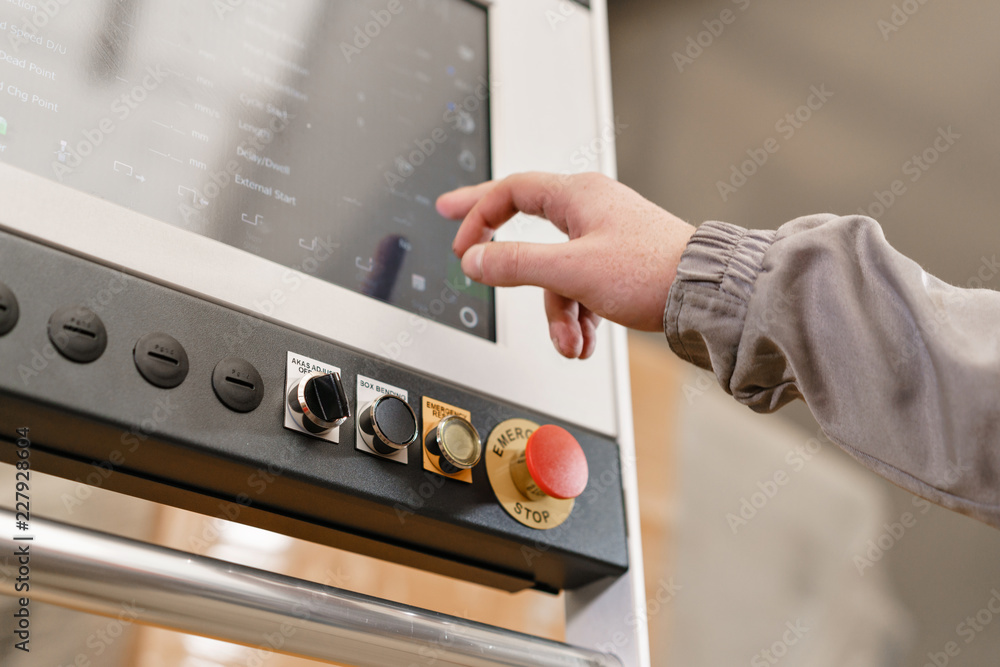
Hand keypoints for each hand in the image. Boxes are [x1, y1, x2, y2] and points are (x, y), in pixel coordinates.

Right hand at [437, 172, 695, 358]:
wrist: (706, 296)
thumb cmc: (652, 272)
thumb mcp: (571, 271)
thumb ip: (516, 264)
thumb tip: (475, 260)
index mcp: (577, 196)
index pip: (510, 192)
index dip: (478, 215)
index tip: (462, 243)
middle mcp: (590, 210)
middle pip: (527, 224)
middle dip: (498, 246)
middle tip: (461, 238)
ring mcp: (605, 238)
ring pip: (558, 273)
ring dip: (558, 314)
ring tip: (569, 342)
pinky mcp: (619, 265)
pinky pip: (582, 288)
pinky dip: (579, 317)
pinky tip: (586, 341)